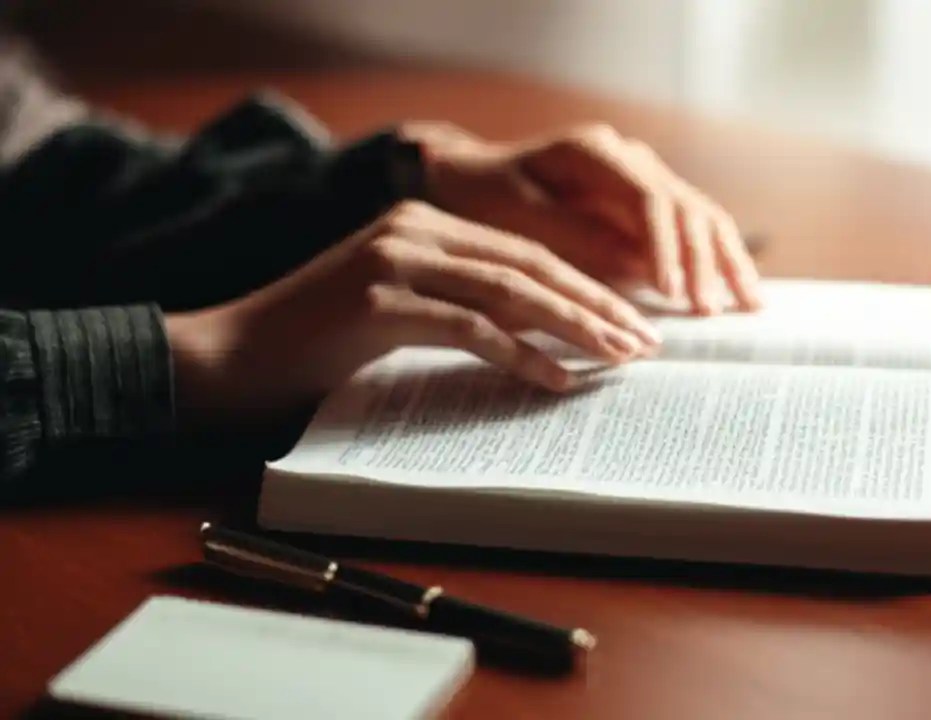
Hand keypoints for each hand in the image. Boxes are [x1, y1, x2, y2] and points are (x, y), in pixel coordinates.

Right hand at [165, 201, 660, 426]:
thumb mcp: (400, 311)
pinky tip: (556, 379)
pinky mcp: (377, 299)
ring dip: (574, 327)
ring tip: (619, 359)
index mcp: (425, 222)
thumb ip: (461, 308)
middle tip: (646, 343)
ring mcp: (394, 258)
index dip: (585, 287)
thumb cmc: (317, 345)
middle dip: (596, 305)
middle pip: (531, 264)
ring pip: (510, 289)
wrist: (229, 358)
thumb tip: (543, 342)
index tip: (631, 322)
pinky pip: (470, 326)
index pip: (527, 251)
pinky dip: (520, 354)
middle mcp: (415, 227)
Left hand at [405, 122, 760, 314]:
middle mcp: (628, 157)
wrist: (470, 179)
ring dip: (725, 261)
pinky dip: (717, 260)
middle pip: (685, 206)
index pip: (650, 197)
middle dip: (702, 261)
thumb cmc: (484, 197)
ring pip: (702, 215)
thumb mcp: (517, 216)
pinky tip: (738, 291)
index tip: (669, 291)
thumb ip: (575, 236)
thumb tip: (637, 267)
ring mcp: (642, 177)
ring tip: (747, 305)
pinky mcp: (646, 203)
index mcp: (595, 151)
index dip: (665, 246)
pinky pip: (693, 229)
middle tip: (709, 311)